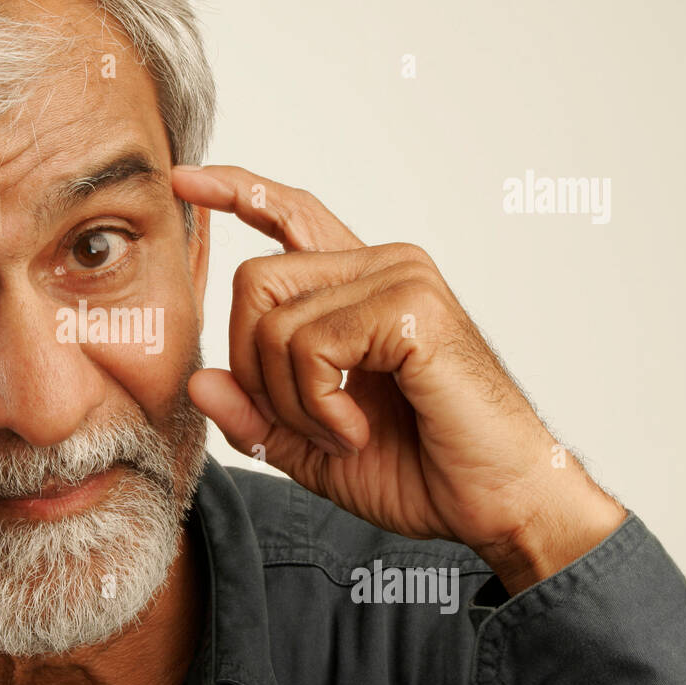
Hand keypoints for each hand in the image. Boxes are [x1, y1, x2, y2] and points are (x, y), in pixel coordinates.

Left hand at [173, 164, 627, 593]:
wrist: (499, 504)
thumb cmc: (423, 471)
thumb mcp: (311, 448)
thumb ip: (255, 415)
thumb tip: (197, 380)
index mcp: (360, 288)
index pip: (291, 216)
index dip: (239, 192)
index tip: (186, 179)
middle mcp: (381, 266)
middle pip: (253, 280)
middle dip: (253, 369)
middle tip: (305, 426)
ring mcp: (401, 277)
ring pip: (274, 320)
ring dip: (290, 400)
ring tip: (343, 433)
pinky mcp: (411, 305)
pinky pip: (310, 344)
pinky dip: (317, 405)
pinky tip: (357, 430)